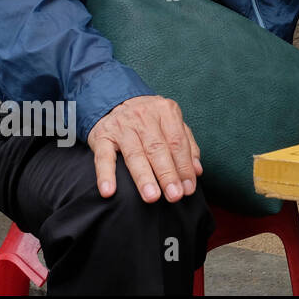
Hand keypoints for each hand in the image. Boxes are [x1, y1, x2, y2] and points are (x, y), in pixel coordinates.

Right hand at [87, 95, 201, 203]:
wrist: (115, 101)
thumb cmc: (150, 119)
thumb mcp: (171, 123)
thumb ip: (187, 145)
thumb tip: (197, 171)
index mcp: (166, 111)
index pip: (178, 142)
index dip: (184, 166)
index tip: (188, 188)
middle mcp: (144, 117)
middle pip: (158, 149)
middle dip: (167, 174)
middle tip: (174, 195)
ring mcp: (121, 126)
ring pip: (134, 154)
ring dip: (144, 177)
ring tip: (152, 196)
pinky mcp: (101, 137)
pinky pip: (103, 157)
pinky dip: (105, 175)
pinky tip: (109, 191)